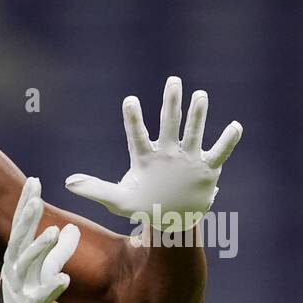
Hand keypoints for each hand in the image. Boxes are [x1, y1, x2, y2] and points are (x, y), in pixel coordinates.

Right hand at [0, 177, 79, 302]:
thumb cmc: (21, 297)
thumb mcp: (28, 270)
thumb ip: (42, 249)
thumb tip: (65, 228)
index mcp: (15, 258)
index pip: (19, 225)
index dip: (25, 204)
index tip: (34, 182)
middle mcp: (14, 269)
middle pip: (20, 238)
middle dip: (27, 217)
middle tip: (35, 197)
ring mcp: (20, 289)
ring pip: (29, 265)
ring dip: (40, 248)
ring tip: (53, 232)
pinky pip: (41, 297)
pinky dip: (52, 288)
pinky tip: (64, 279)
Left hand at [65, 76, 242, 232]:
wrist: (171, 221)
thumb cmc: (144, 206)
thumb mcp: (119, 201)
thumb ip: (96, 189)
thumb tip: (67, 182)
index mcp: (145, 158)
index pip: (137, 135)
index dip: (133, 119)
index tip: (130, 100)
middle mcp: (168, 152)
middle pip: (169, 124)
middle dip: (171, 103)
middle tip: (173, 81)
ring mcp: (188, 158)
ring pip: (194, 132)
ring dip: (198, 115)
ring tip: (201, 95)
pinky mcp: (206, 169)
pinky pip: (219, 153)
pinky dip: (227, 141)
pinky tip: (235, 127)